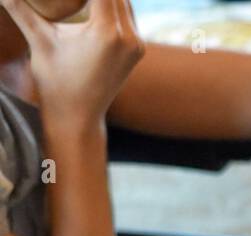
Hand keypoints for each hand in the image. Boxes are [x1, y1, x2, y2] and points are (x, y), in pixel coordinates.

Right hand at [1, 0, 144, 129]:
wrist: (78, 118)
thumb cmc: (55, 83)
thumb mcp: (39, 42)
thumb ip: (21, 9)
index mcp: (108, 33)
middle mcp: (129, 37)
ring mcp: (136, 45)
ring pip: (124, 1)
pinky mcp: (136, 50)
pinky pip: (127, 15)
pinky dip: (112, 2)